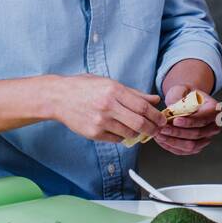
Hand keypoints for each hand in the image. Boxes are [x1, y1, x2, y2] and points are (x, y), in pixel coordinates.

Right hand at [48, 74, 163, 143]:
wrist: (59, 97)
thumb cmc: (85, 87)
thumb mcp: (110, 83)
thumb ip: (134, 93)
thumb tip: (155, 100)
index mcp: (114, 90)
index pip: (143, 107)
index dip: (156, 116)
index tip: (162, 120)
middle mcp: (108, 106)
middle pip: (139, 123)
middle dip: (152, 129)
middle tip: (156, 130)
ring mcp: (100, 121)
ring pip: (129, 133)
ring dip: (137, 133)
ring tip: (138, 129)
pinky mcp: (93, 133)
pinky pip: (116, 139)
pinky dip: (123, 136)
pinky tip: (121, 130)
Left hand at [153, 83, 221, 155]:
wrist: (186, 102)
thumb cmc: (185, 95)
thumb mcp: (182, 90)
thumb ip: (178, 98)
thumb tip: (172, 111)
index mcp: (215, 110)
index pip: (203, 119)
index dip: (189, 122)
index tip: (175, 120)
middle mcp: (214, 126)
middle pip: (197, 134)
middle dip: (178, 132)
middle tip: (163, 128)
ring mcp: (207, 138)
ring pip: (191, 146)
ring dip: (174, 142)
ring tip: (160, 135)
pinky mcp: (197, 147)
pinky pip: (185, 151)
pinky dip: (172, 147)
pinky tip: (162, 140)